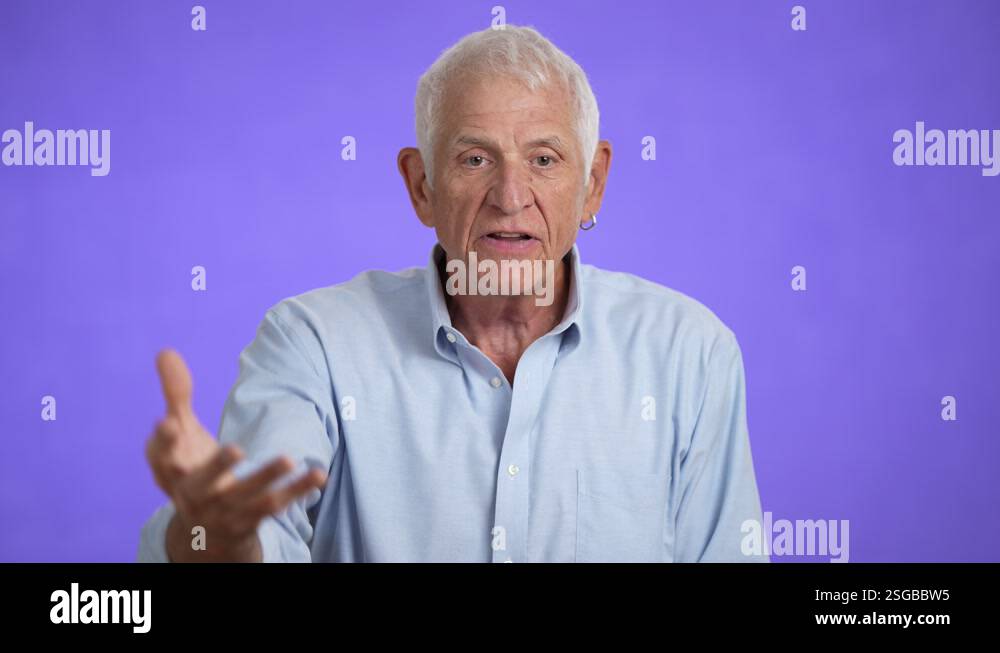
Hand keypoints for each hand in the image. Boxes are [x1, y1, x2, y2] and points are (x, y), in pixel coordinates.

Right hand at [146, 349, 326, 561]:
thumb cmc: (189, 468)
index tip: (167, 421)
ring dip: (266, 478)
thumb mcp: (179, 433)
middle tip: (236, 449)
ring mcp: (224, 510)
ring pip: (246, 496)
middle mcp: (194, 494)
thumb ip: (175, 394)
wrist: (203, 531)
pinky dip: (297, 490)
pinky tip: (318, 473)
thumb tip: (165, 350)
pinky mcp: (250, 518)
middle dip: (218, 467)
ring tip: (287, 458)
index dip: (163, 442)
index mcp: (172, 471)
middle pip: (203, 483)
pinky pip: (276, 505)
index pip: (162, 458)